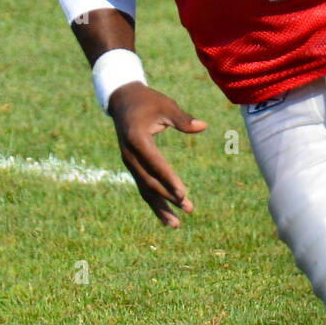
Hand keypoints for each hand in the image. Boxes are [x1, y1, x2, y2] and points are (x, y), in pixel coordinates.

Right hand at [108, 82, 207, 227]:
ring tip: (177, 224)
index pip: (155, 163)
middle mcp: (129, 154)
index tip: (182, 193)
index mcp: (137, 138)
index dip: (168, 179)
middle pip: (149, 181)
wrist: (122, 100)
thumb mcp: (165, 105)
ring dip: (160, 207)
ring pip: (145, 189)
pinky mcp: (132, 166)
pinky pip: (143, 187)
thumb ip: (182, 118)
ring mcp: (129, 162)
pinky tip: (167, 216)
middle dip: (168, 196)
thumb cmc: (148, 101)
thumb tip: (203, 126)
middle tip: (188, 207)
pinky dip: (154, 202)